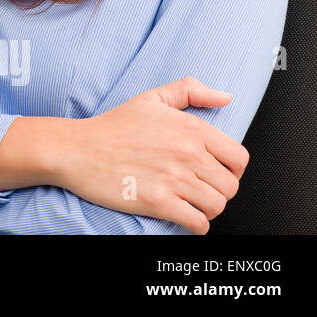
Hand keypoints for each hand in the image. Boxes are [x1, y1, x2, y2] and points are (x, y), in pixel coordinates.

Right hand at [54, 77, 246, 233]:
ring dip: (207, 209)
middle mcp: (188, 154)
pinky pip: (198, 223)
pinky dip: (196, 225)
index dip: (232, 170)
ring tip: (191, 203)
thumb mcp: (151, 99)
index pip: (239, 159)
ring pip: (217, 206)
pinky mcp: (159, 203)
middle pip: (230, 187)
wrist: (77, 149)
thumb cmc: (112, 127)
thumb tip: (225, 98)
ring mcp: (174, 180)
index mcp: (191, 129)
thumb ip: (191, 91)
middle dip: (218, 191)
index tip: (217, 173)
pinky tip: (184, 217)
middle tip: (200, 190)